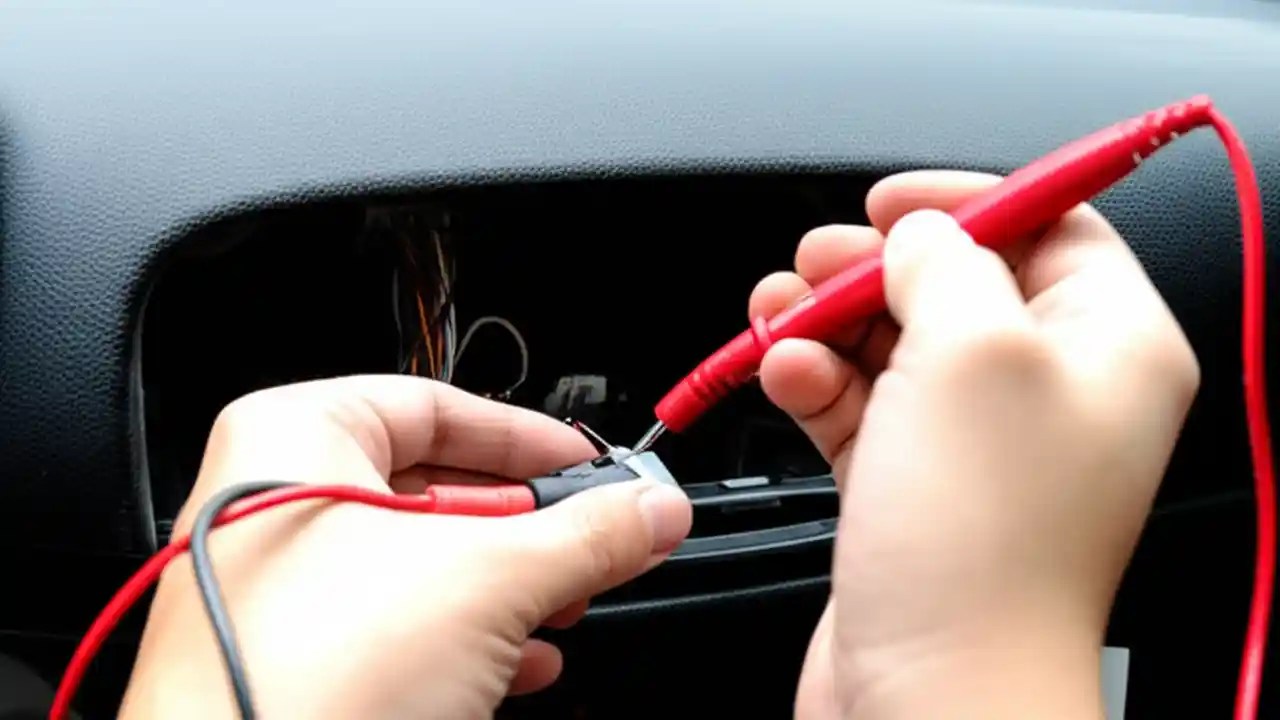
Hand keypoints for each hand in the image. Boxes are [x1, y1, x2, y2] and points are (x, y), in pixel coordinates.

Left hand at [118, 376, 691, 718]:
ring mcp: (274, 588)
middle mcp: (270, 505)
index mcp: (294, 441)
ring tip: (564, 606)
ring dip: (506, 589)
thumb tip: (652, 511)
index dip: (526, 437)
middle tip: (591, 540)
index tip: (589, 466)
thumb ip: (587, 536)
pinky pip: (395, 625)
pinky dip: (466, 638)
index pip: (435, 406)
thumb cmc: (307, 678)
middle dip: (525, 527)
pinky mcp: (291, 659)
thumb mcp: (489, 580)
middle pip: (433, 488)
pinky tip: (522, 663)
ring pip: (419, 563)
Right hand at [750, 171, 1198, 718]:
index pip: (1051, 227)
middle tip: (816, 264)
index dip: (969, 202)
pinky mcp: (913, 486)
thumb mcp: (971, 350)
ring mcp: (978, 445)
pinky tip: (786, 377)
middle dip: (874, 267)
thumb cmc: (978, 540)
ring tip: (779, 318)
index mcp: (1109, 346)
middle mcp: (1050, 393)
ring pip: (894, 343)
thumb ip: (945, 261)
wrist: (932, 688)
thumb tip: (917, 237)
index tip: (891, 203)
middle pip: (956, 284)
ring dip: (828, 322)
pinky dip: (818, 382)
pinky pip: (862, 405)